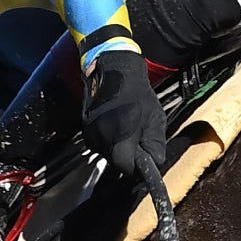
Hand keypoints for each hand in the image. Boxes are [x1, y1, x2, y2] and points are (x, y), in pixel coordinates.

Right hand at [83, 47, 170, 181]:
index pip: (124, 166)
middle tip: (136, 141)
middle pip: (115, 161)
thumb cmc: (138, 94)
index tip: (141, 164)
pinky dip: (108, 141)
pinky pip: (99, 145)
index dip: (134, 169)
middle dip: (127, 157)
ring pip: (106, 154)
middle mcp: (102, 135)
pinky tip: (115, 126)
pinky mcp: (85, 129)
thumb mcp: (155, 118)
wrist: (115, 72)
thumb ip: (155, 143)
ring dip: (117, 148)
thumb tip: (155, 163)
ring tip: (126, 128)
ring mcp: (91, 132)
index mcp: (121, 133)